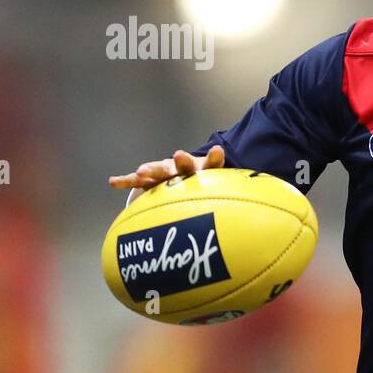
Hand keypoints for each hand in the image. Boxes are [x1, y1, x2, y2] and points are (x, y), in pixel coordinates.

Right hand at [108, 145, 225, 193]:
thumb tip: (258, 222)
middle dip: (181, 161)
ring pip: (158, 169)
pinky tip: (113, 182)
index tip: (218, 151)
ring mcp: (166, 171)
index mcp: (204, 170)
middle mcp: (184, 167)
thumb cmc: (208, 188)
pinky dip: (126, 181)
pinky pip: (136, 181)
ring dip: (150, 171)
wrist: (189, 176)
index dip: (215, 157)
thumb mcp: (223, 191)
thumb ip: (236, 202)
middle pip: (183, 164)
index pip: (212, 163)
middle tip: (179, 155)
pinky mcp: (151, 178)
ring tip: (141, 174)